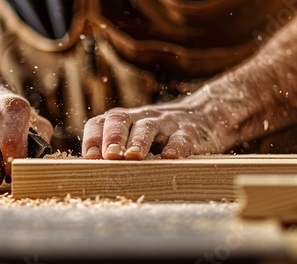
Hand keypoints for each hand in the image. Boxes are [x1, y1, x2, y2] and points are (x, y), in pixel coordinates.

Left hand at [81, 97, 230, 159]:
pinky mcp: (189, 131)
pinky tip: (170, 157)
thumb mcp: (136, 138)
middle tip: (110, 156)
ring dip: (138, 141)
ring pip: (147, 127)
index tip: (90, 158)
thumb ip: (116, 154)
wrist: (206, 117)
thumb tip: (92, 178)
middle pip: (120, 120)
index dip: (93, 139)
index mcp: (123, 120)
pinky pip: (181, 137)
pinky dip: (176, 147)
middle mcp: (140, 117)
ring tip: (133, 157)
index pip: (100, 123)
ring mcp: (165, 123)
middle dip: (112, 137)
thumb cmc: (161, 137)